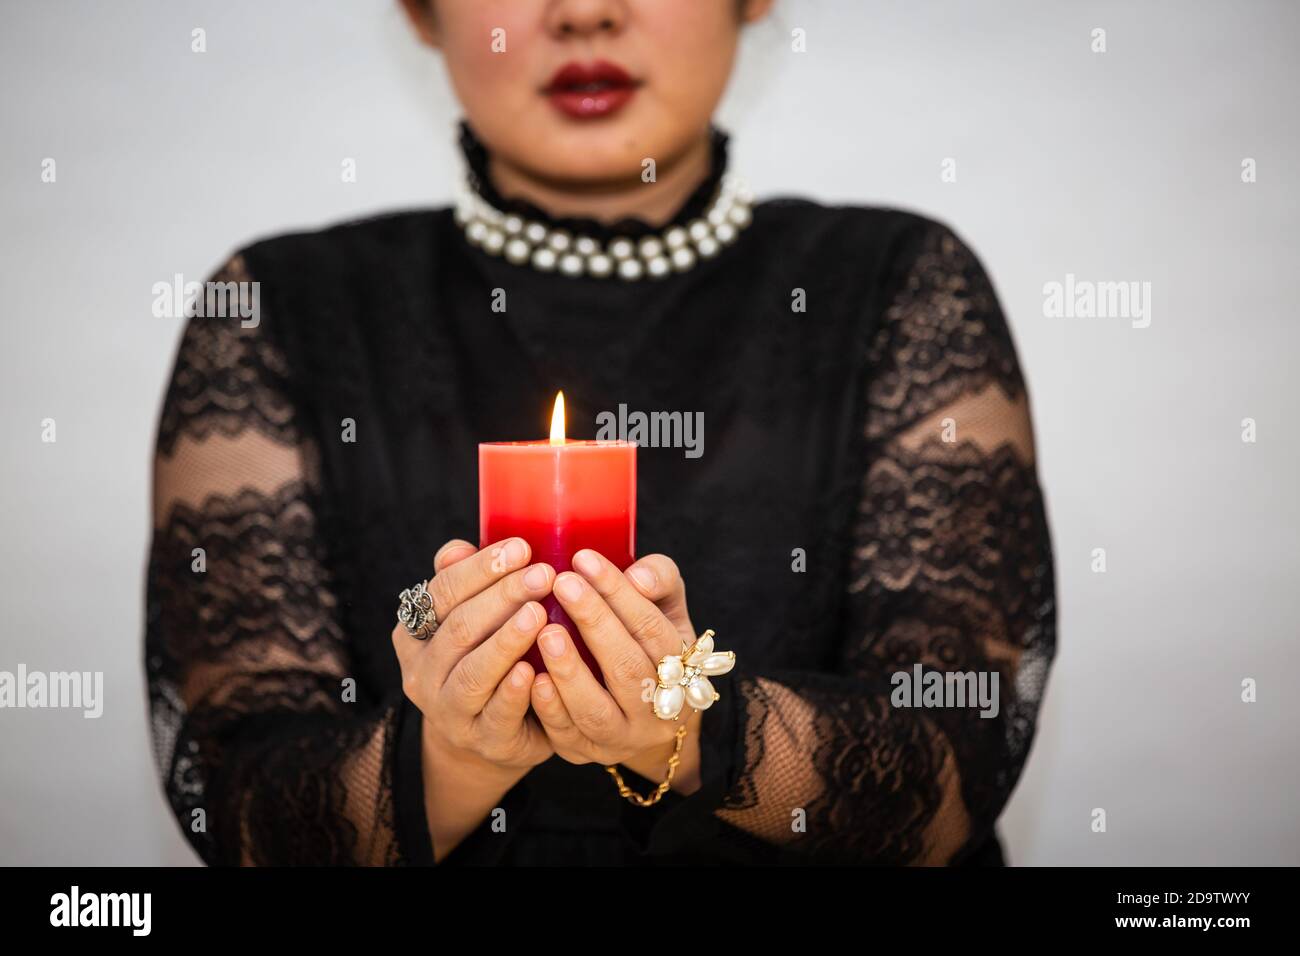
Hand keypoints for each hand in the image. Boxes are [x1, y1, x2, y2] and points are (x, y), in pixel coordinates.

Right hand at [391, 536, 555, 775]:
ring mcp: (449, 711)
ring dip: (507, 641)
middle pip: (460, 629)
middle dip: (503, 597)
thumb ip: (466, 583)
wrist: (491, 734)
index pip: (443, 592)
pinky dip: (513, 692)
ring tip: (539, 614)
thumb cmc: (486, 657)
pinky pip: (496, 714)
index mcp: (415, 633)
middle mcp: (423, 672)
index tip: (522, 547)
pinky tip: (533, 670)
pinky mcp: (483, 740)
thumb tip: (460, 548)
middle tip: (543, 574)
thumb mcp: (472, 619)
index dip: (481, 568)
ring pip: (473, 672)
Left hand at [529, 549, 703, 788]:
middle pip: (627, 668)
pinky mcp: (584, 753)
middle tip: (562, 583)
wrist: (639, 711)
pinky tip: (532, 676)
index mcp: (681, 668)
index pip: (652, 627)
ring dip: (569, 670)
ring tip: (545, 631)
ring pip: (596, 710)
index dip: (618, 592)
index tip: (583, 558)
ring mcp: (621, 738)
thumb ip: (658, 580)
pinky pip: (565, 736)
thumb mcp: (664, 605)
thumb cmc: (645, 640)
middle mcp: (658, 710)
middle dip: (594, 622)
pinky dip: (549, 708)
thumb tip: (637, 577)